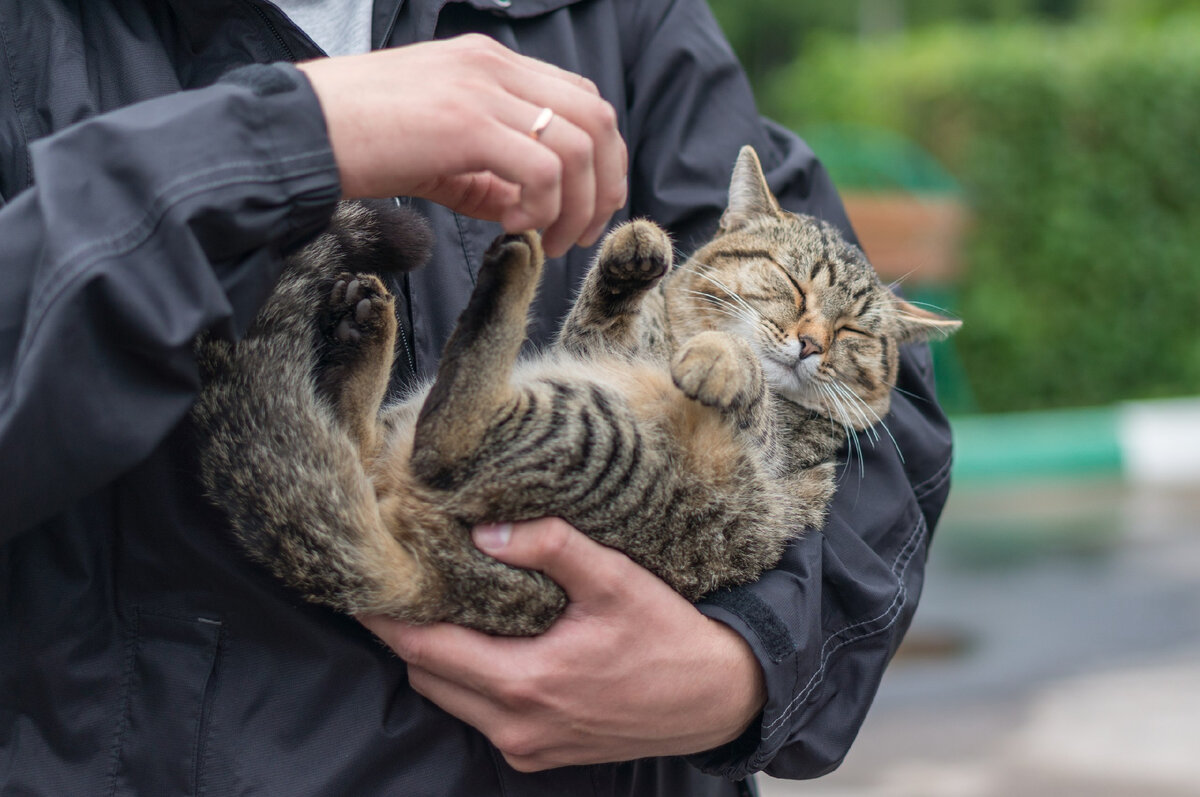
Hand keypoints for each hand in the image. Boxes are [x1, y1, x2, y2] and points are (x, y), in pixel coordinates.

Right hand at [297, 35, 627, 256]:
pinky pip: (542, 170)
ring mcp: (482, 90)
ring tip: (548, 241)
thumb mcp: (438, 150)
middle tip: (580, 233)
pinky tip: (514, 228)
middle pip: (597, 118)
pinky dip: (543, 208)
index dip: (600, 158)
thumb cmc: (358, 140)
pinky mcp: (465, 125)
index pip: (581, 99)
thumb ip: (489, 173)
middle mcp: (494, 66)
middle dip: (604, 185)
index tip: (584, 207)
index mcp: (490, 63)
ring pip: (579, 146)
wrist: (300, 132)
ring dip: (576, 206)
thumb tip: (527, 210)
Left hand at [359, 518, 765, 771]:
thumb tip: (484, 531)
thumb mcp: (614, 579)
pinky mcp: (541, 754)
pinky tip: (484, 646)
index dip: (386, 620)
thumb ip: (550, 547)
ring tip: (437, 610)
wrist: (715, 699)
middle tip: (398, 589)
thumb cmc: (667, 637)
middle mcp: (517, 725)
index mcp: (526, 683)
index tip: (361, 588)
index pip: (425, 651)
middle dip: (405, 637)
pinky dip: (468, 683)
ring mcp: (527, 746)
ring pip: (450, 701)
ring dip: (436, 661)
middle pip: (428, 678)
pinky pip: (481, 717)